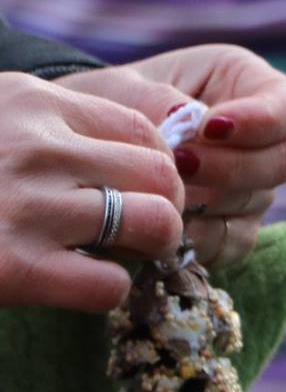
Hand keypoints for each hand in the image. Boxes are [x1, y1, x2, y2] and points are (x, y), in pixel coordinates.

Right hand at [0, 73, 187, 312]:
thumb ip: (47, 128)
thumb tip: (140, 160)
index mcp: (26, 100)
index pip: (143, 129)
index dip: (156, 170)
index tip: (139, 193)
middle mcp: (33, 144)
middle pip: (163, 174)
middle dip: (164, 207)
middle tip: (136, 232)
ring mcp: (25, 205)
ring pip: (155, 223)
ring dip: (149, 248)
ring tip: (115, 256)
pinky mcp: (12, 268)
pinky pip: (109, 283)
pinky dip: (106, 291)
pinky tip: (75, 285)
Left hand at [59, 46, 285, 266]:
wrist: (82, 149)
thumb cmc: (108, 105)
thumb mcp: (124, 89)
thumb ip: (157, 101)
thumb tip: (187, 121)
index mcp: (247, 87)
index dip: (264, 121)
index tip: (212, 128)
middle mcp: (260, 141)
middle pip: (281, 161)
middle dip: (231, 167)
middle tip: (180, 164)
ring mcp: (251, 188)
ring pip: (257, 202)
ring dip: (207, 200)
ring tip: (157, 191)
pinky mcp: (231, 228)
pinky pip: (233, 241)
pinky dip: (199, 236)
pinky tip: (163, 225)